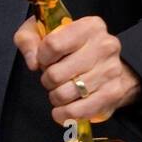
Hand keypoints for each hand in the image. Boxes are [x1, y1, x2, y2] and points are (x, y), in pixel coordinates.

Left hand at [13, 15, 140, 124]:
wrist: (102, 61)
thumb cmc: (68, 45)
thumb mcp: (41, 32)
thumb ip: (28, 40)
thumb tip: (33, 63)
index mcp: (89, 26)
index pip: (52, 45)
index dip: (41, 57)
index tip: (44, 60)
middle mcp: (105, 46)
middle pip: (56, 74)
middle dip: (47, 80)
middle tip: (53, 78)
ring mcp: (111, 70)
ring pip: (65, 94)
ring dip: (55, 96)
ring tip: (60, 90)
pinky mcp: (113, 93)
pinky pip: (79, 111)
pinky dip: (64, 114)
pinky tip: (61, 110)